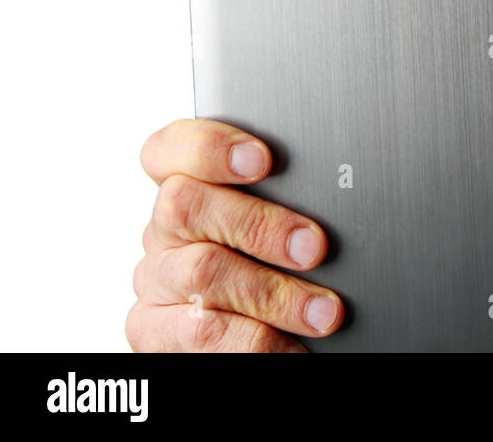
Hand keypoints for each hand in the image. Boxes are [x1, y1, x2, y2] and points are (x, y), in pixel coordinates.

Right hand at [126, 118, 344, 350]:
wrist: (248, 341)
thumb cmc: (275, 265)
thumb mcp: (277, 222)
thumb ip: (289, 198)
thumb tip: (338, 188)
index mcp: (187, 187)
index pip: (170, 149)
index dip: (210, 147)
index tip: (263, 159)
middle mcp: (163, 232)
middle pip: (185, 206)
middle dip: (260, 225)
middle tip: (315, 248)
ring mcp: (155, 282)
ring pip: (202, 273)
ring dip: (274, 294)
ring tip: (323, 312)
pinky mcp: (153, 332)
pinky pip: (201, 333)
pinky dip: (256, 340)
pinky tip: (292, 346)